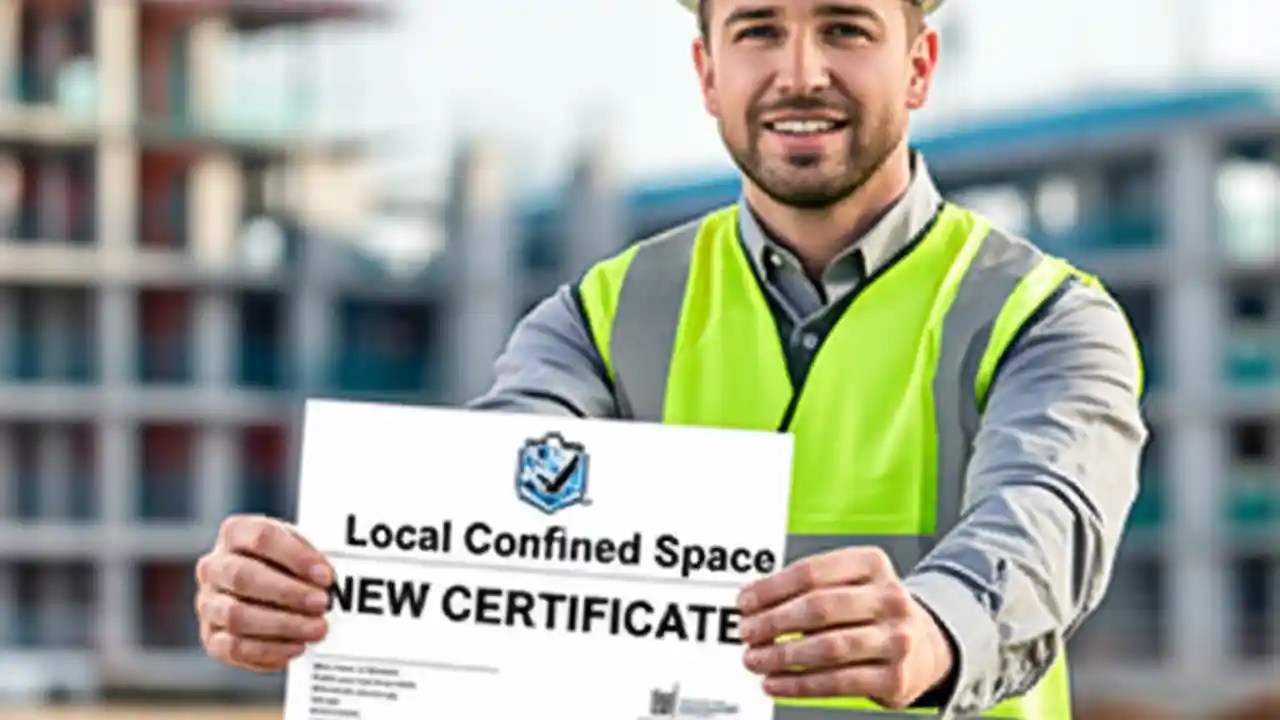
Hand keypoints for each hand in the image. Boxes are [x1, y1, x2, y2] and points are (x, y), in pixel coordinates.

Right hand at [195, 515, 334, 670]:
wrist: (267, 589)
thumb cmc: (286, 564)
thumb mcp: (298, 548)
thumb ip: (310, 559)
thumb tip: (325, 580)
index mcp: (235, 533)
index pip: (261, 537)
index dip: (295, 556)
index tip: (325, 575)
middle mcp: (214, 567)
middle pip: (243, 576)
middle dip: (288, 593)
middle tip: (322, 603)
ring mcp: (208, 603)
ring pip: (236, 615)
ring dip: (282, 624)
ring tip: (316, 629)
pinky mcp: (212, 636)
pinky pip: (233, 647)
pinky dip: (268, 650)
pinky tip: (296, 647)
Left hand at [735, 547, 952, 709]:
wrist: (925, 647)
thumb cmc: (872, 612)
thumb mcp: (850, 584)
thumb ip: (808, 588)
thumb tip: (753, 602)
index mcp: (872, 564)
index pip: (811, 572)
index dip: (771, 589)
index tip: (745, 602)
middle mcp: (890, 598)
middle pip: (819, 608)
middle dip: (773, 622)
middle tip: (746, 632)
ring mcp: (897, 639)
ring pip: (828, 648)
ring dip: (782, 656)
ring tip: (755, 659)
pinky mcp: (895, 678)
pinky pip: (839, 682)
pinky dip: (800, 684)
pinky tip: (776, 682)